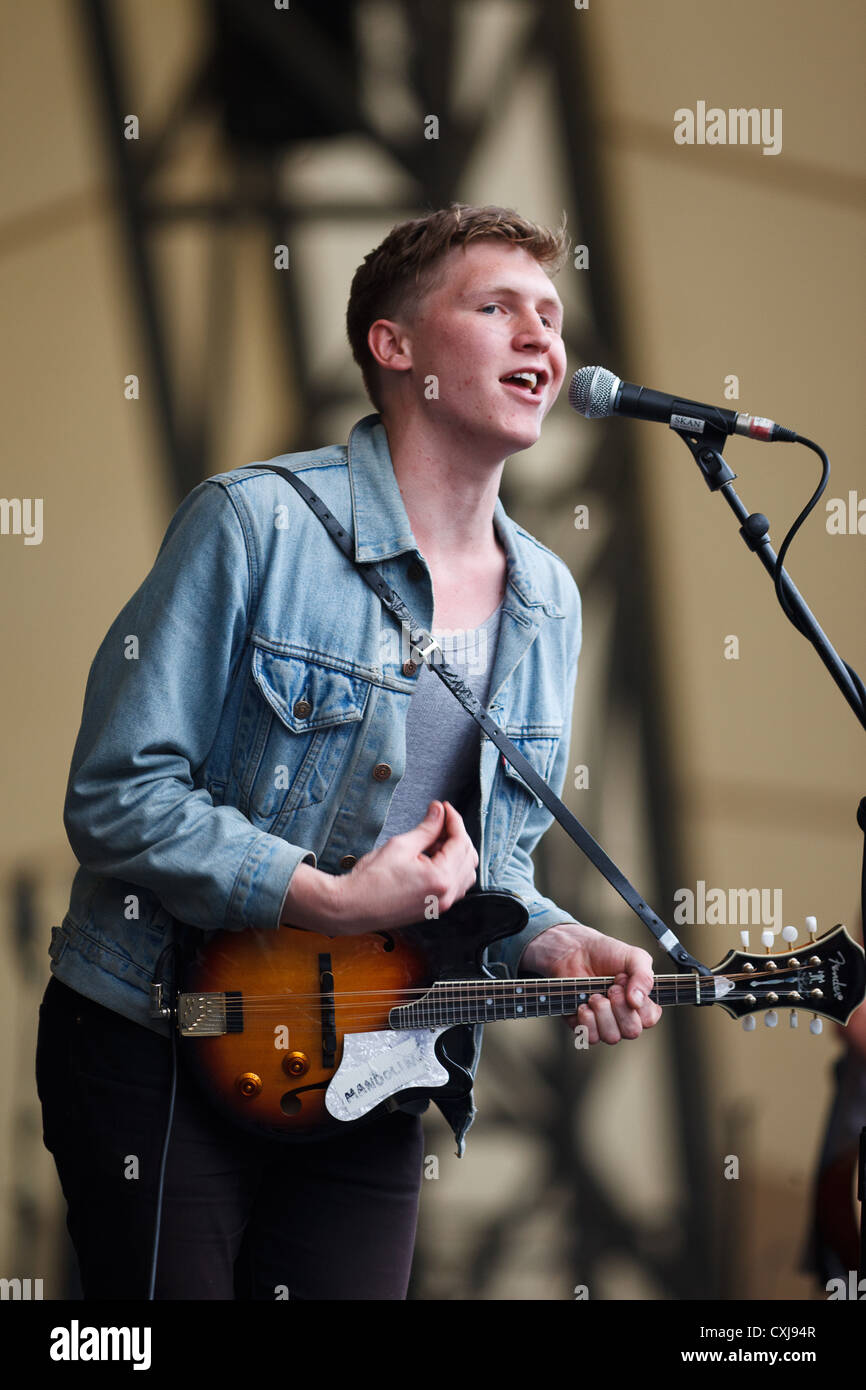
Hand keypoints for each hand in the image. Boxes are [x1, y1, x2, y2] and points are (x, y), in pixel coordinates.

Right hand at [282, 800, 477, 935]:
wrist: (353, 908)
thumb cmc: (371, 880)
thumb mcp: (400, 845)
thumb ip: (426, 828)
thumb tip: (438, 811)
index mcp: (440, 878)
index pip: (460, 841)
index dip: (454, 819)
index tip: (444, 807)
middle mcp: (447, 894)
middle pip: (469, 856)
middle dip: (457, 834)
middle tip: (439, 820)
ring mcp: (442, 904)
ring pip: (466, 872)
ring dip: (457, 852)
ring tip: (435, 840)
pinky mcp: (435, 908)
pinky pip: (456, 886)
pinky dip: (452, 868)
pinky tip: (433, 858)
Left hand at [519, 922, 661, 1043]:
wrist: (574, 951)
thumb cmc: (606, 953)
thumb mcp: (634, 956)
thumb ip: (644, 976)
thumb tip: (637, 1002)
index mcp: (641, 1003)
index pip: (649, 1019)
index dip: (638, 1002)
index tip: (623, 980)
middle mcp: (625, 1017)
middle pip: (632, 1031)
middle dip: (619, 1007)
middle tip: (610, 988)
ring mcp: (605, 1024)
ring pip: (612, 1037)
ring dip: (602, 1012)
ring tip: (595, 994)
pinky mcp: (584, 1026)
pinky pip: (590, 1037)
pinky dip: (586, 1019)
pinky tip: (583, 1003)